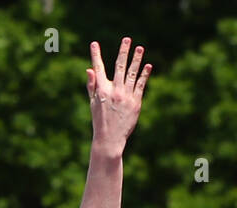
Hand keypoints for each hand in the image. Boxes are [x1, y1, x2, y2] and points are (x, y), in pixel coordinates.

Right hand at [86, 39, 151, 156]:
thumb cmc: (100, 121)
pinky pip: (141, 85)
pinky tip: (147, 65)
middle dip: (123, 51)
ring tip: (139, 48)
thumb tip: (89, 70)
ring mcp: (126, 96)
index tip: (94, 44)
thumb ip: (92, 86)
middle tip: (127, 39)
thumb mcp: (93, 103)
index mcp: (102, 91)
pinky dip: (144, 74)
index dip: (95, 56)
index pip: (98, 69)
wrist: (109, 139)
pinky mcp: (136, 102)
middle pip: (119, 66)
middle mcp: (114, 91)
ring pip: (132, 73)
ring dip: (136, 59)